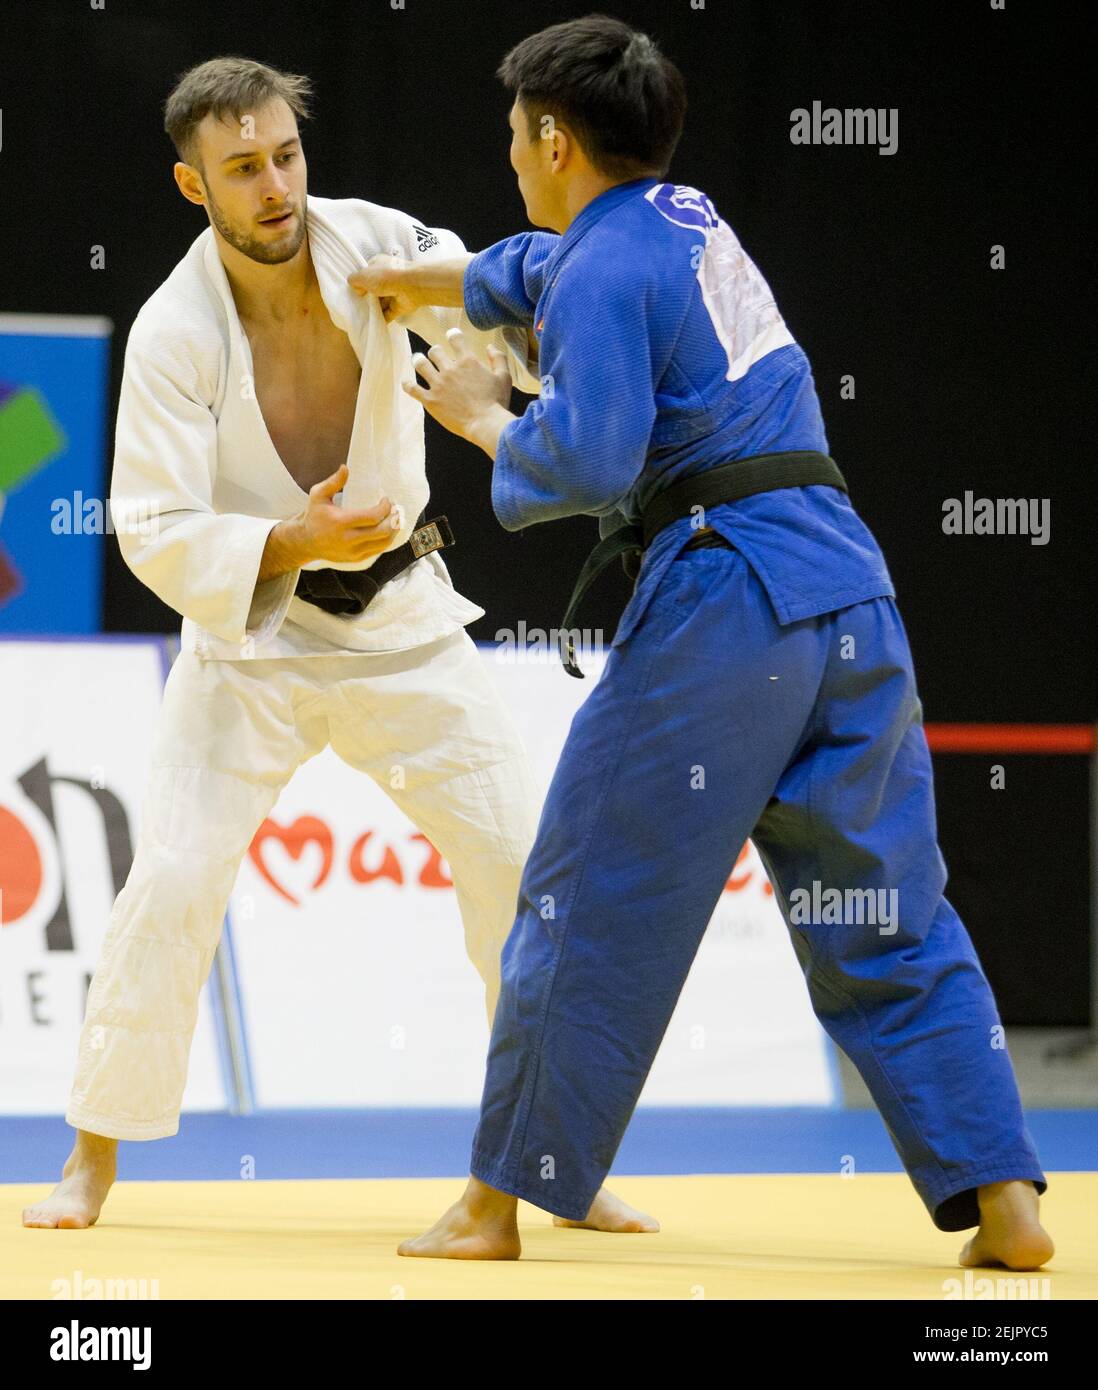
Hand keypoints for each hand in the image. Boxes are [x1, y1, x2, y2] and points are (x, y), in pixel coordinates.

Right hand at [296, 464, 401, 562]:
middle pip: (382, 532)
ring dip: (394, 530)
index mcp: (340, 522)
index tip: (386, 499)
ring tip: (395, 519)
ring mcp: (353, 552)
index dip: (385, 508)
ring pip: (384, 543)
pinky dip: (386, 539)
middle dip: (394, 519)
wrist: (306, 542)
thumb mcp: (318, 495)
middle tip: (396, 509)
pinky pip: (378, 550)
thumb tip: (345, 467)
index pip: (372, 517)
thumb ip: (333, 482)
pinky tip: (388, 529)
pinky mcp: (356, 559)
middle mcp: (348, 539)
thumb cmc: (314, 515)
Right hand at [348, 254, 419, 322]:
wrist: (410, 286)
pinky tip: (372, 324)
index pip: (367, 273)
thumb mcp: (363, 275)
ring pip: (380, 302)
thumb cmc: (386, 276)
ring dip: (372, 309)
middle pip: (373, 289)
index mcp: (378, 265)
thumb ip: (355, 280)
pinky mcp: (399, 306)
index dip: (360, 282)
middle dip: (366, 297)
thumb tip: (355, 288)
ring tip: (361, 317)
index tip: (353, 291)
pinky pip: (387, 314)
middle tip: (356, 306)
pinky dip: (381, 320)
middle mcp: (386, 277)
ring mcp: (393, 292)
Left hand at [405, 328, 513, 446]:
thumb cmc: (497, 402)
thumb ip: (498, 358)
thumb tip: (490, 346)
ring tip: (418, 360)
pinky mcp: (430, 400)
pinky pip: (413, 389)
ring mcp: (438, 384)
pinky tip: (406, 383)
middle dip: (436, 352)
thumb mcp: (504, 377)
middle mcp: (450, 369)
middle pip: (435, 351)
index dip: (452, 335)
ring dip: (418, 360)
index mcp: (467, 360)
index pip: (455, 339)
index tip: (451, 335)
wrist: (485, 424)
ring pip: (421, 364)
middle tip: (436, 356)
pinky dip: (407, 385)